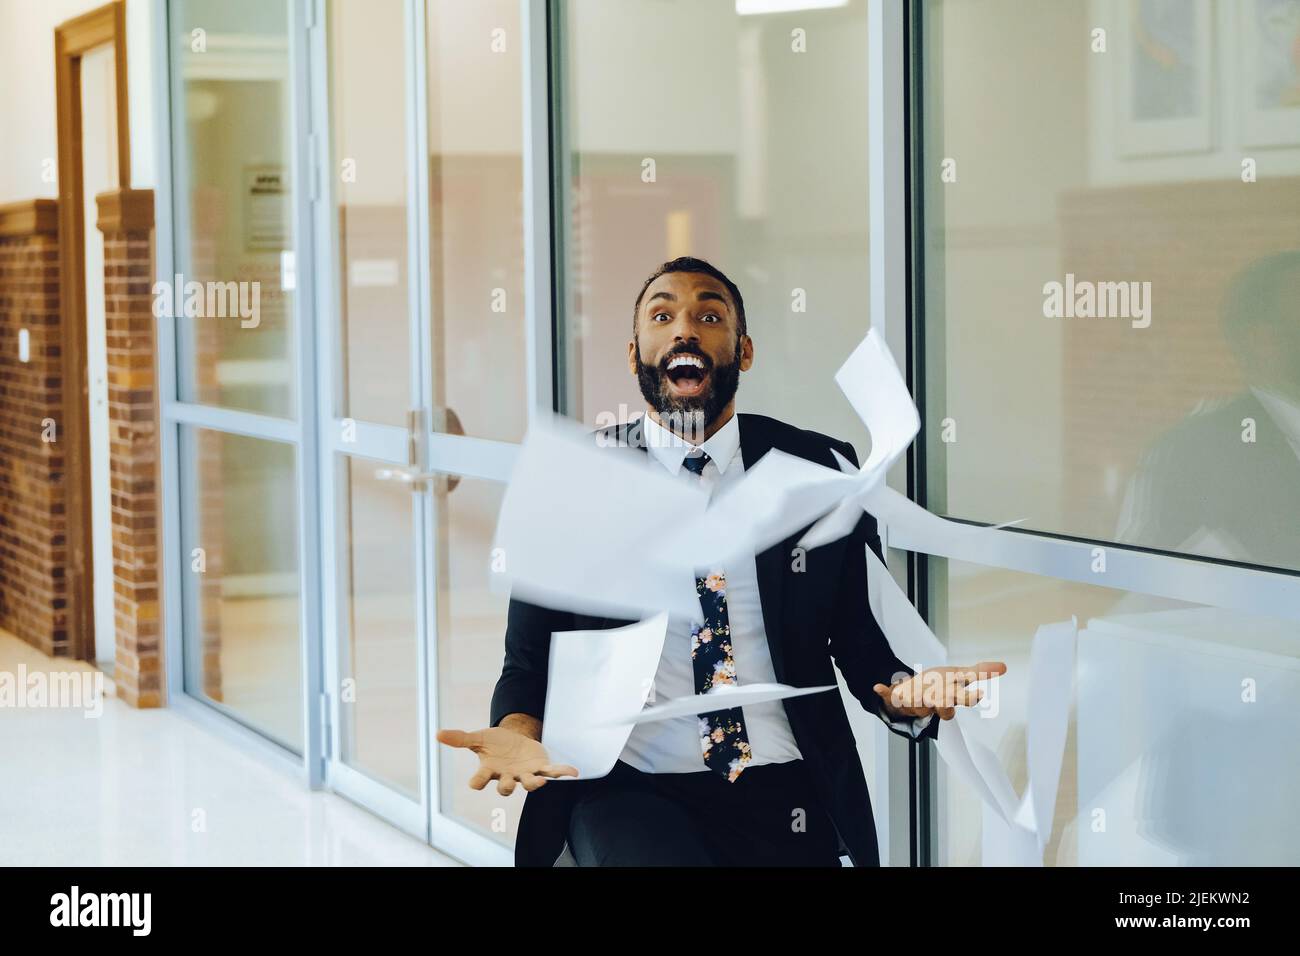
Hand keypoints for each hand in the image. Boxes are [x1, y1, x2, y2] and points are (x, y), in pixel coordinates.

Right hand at [435, 727, 578, 795]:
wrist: (513, 740)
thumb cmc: (494, 743)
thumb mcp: (478, 738)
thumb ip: (460, 738)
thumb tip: (437, 733)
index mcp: (489, 770)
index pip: (479, 780)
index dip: (477, 782)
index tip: (474, 782)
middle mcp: (506, 776)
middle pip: (505, 787)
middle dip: (507, 786)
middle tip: (510, 784)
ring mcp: (524, 774)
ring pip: (529, 783)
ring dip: (535, 783)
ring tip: (541, 781)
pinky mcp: (539, 767)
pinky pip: (551, 772)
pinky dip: (562, 773)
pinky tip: (572, 773)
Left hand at [872, 661, 1006, 721]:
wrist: (910, 697)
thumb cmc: (937, 687)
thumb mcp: (958, 676)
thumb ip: (980, 672)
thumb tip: (1005, 666)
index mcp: (948, 695)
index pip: (961, 697)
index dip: (968, 697)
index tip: (980, 696)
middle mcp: (933, 701)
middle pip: (942, 704)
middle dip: (946, 702)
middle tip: (947, 699)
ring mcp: (915, 701)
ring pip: (918, 703)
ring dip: (917, 699)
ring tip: (920, 696)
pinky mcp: (899, 698)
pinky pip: (890, 696)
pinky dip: (884, 692)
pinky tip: (877, 686)